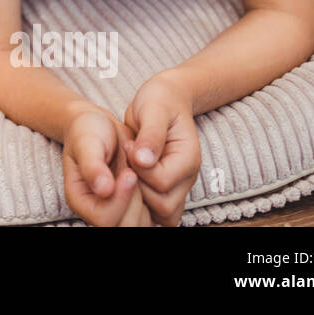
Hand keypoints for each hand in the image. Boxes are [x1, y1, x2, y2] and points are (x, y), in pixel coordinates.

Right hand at [62, 108, 149, 225]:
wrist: (100, 127)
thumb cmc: (88, 132)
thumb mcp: (86, 143)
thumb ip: (92, 166)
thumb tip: (103, 189)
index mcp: (80, 201)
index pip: (104, 219)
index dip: (120, 200)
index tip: (129, 173)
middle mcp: (98, 212)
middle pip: (126, 226)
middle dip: (136, 199)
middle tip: (134, 171)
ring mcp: (118, 212)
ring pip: (142, 224)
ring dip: (147, 200)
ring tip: (139, 173)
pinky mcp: (135, 208)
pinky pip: (154, 217)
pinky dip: (156, 200)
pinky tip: (147, 179)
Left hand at [122, 71, 201, 226]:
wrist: (165, 99)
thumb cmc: (159, 101)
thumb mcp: (153, 109)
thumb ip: (150, 135)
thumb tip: (143, 160)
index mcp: (188, 158)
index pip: (162, 182)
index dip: (138, 169)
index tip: (128, 146)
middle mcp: (187, 178)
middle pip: (164, 206)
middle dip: (137, 187)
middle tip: (126, 162)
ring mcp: (178, 186)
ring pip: (163, 215)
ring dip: (139, 199)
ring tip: (127, 171)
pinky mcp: (166, 189)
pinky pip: (157, 212)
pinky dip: (142, 205)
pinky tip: (128, 182)